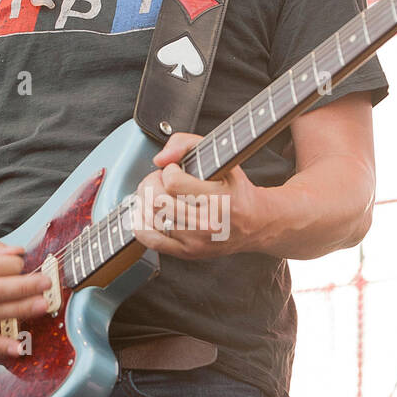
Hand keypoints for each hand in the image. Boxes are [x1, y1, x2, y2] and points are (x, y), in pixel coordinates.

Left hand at [129, 132, 267, 258]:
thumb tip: (160, 159)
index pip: (173, 183)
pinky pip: (151, 239)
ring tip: (154, 193)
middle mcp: (207, 224)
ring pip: (151, 219)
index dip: (168, 171)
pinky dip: (140, 224)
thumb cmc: (236, 189)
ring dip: (145, 200)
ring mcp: (196, 241)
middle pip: (157, 201)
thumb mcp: (222, 157)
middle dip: (151, 183)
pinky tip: (147, 213)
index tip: (175, 170)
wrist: (255, 224)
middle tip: (159, 179)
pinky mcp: (187, 252)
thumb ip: (188, 143)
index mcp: (219, 199)